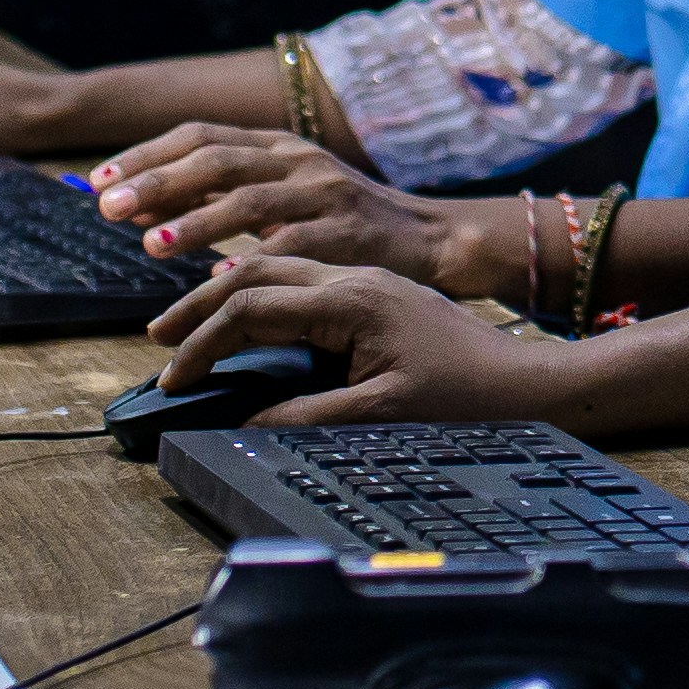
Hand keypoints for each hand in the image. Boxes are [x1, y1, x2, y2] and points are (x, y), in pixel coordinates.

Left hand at [89, 125, 500, 293]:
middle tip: (109, 208)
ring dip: (194, 222)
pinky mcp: (348, 235)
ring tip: (150, 245)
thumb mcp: (285, 192)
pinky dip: (252, 260)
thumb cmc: (345, 222)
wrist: (429, 239)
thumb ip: (224, 193)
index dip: (145, 155)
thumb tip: (145, 199)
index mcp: (279, 145)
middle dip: (156, 182)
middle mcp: (299, 161)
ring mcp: (326, 195)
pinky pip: (292, 247)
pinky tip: (217, 281)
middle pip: (215, 160)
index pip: (200, 135)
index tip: (99, 180)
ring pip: (249, 200)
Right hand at [139, 247, 575, 426]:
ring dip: (227, 296)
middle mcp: (352, 279)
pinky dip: (260, 299)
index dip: (203, 344)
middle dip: (200, 307)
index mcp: (351, 301)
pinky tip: (244, 323)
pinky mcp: (372, 296)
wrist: (528, 381)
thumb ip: (306, 414)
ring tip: (188, 330)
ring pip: (275, 271)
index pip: (252, 308)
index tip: (174, 380)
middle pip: (254, 273)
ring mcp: (363, 284)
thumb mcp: (381, 415)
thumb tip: (245, 417)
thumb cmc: (465, 398)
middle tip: (159, 342)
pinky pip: (300, 283)